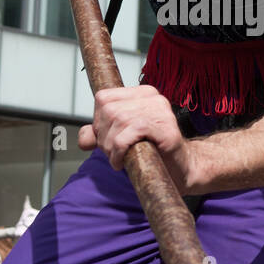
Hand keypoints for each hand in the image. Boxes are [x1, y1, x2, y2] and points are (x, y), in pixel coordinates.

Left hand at [78, 86, 193, 191]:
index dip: (98, 121)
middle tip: (113, 153)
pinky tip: (122, 162)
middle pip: (108, 110)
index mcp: (142, 93)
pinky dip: (119, 150)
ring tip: (118, 159)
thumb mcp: (120, 141)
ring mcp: (161, 110)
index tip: (108, 139)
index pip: (104, 98)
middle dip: (103, 137)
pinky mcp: (165, 128)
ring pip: (118, 121)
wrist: (180, 170)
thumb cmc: (152, 153)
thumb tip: (83, 139)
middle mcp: (153, 97)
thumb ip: (101, 136)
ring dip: (111, 147)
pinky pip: (129, 133)